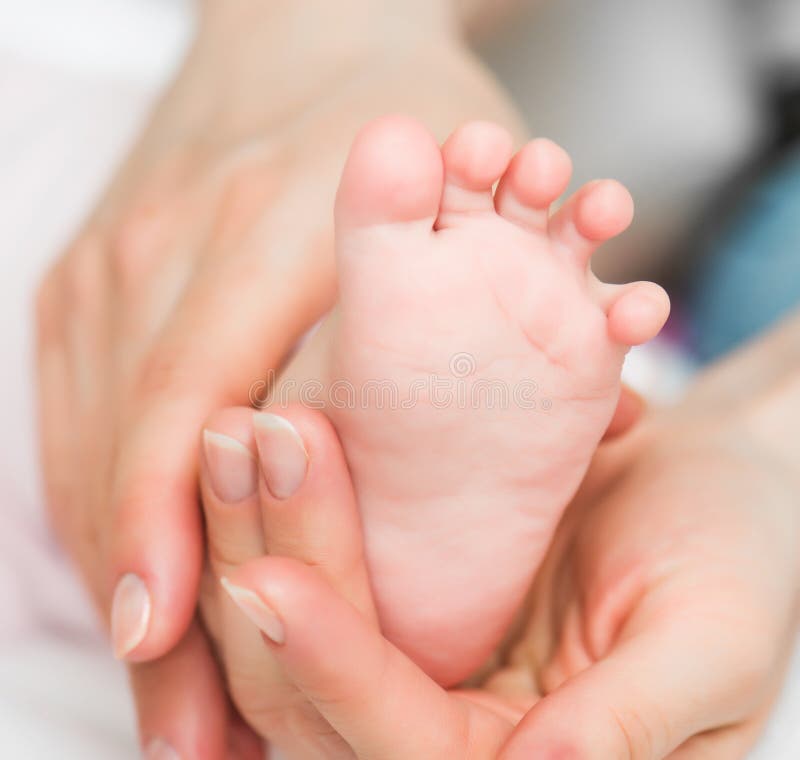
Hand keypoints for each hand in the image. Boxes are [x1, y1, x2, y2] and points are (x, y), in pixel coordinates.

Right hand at [34, 2, 525, 752]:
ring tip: (165, 681)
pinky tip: (139, 575)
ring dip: (118, 572)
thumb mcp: (455, 199)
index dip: (166, 535)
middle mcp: (156, 252)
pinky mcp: (82, 277)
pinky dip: (101, 507)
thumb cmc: (392, 108)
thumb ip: (484, 321)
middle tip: (184, 731)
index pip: (183, 409)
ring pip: (78, 447)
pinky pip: (71, 415)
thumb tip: (568, 440)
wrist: (298, 28)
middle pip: (120, 453)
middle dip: (145, 604)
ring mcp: (104, 265)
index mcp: (253, 236)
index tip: (170, 642)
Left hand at [211, 395, 798, 758]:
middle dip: (269, 569)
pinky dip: (273, 503)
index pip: (405, 748)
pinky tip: (255, 424)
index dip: (335, 671)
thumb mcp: (713, 642)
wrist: (710, 481)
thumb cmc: (734, 556)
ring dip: (249, 529)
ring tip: (237, 429)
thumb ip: (631, 724)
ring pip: (285, 628)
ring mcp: (411, 653)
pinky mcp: (394, 586)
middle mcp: (446, 724)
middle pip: (312, 694)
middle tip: (248, 449)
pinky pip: (312, 560)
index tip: (269, 578)